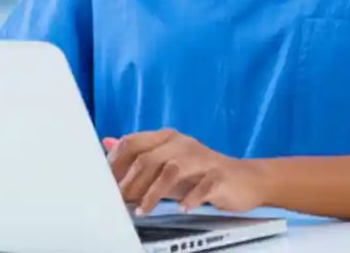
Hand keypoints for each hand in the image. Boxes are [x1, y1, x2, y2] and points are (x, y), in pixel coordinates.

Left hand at [102, 129, 267, 215]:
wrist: (244, 180)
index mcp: (167, 138)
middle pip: (149, 158)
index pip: (133, 142)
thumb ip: (139, 156)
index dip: (115, 163)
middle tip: (119, 201)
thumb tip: (106, 144)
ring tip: (143, 210)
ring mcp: (202, 158)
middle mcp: (183, 144)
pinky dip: (190, 198)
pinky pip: (203, 185)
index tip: (105, 184)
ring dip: (153, 193)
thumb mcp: (167, 164)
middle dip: (130, 182)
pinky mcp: (219, 175)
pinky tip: (182, 208)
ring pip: (172, 170)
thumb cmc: (201, 174)